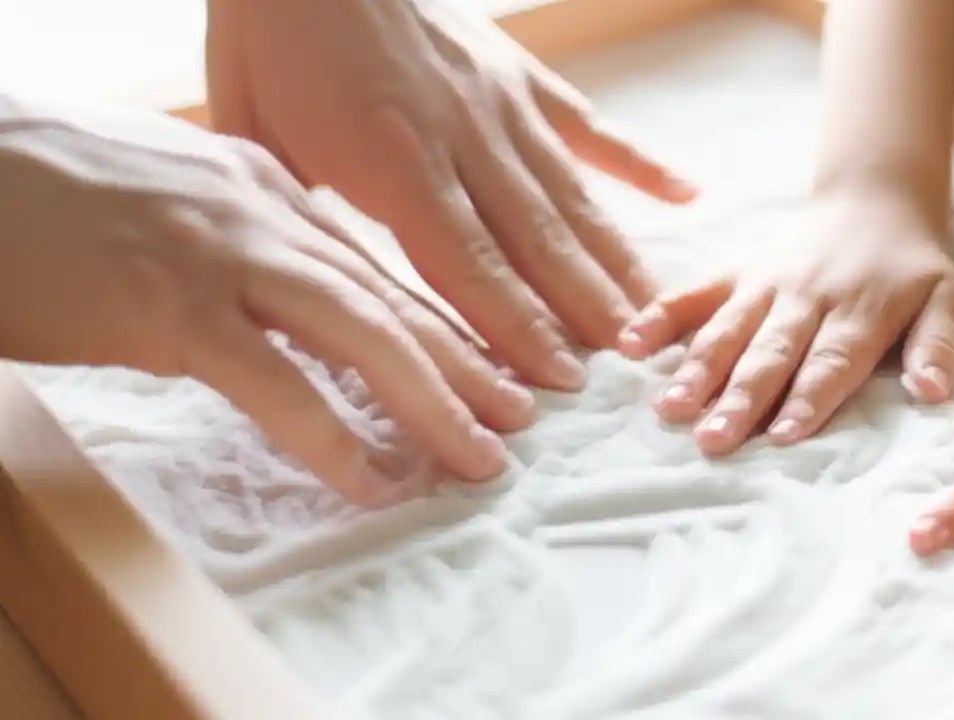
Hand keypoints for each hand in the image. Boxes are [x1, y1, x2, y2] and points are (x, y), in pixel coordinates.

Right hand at [0, 98, 534, 505]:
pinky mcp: (167, 307)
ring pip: (359, 331)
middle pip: (388, 295)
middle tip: (520, 414)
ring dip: (431, 398)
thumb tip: (281, 297)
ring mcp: (219, 255)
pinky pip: (272, 381)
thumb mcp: (168, 195)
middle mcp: (260, 210)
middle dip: (464, 361)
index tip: (489, 362)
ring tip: (479, 454)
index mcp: (262, 182)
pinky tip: (372, 478)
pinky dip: (330, 435)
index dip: (440, 318)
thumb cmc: (45, 190)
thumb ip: (236, 237)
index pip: (374, 262)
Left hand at [207, 0, 695, 390]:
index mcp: (393, 163)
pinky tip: (687, 195)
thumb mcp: (260, 143)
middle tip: (626, 365)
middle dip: (583, 312)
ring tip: (654, 313)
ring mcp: (503, 105)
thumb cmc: (268, 44)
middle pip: (537, 242)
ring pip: (572, 199)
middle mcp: (464, 139)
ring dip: (614, 262)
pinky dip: (641, 163)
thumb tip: (324, 295)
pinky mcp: (521, 74)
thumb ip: (306, 220)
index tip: (561, 379)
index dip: (519, 328)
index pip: (469, 266)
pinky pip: (591, 128)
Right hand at [617, 189, 953, 455]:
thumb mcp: (946, 299)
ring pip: (728, 330)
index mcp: (860, 309)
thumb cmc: (909, 268)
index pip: (832, 360)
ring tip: (669, 408)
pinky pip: (694, 294)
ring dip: (697, 370)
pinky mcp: (736, 273)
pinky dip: (661, 317)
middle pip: (771, 353)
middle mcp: (807, 297)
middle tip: (713, 440)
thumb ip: (938, 345)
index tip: (783, 435)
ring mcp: (765, 284)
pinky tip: (630, 344)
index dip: (808, 398)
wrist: (872, 200)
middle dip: (741, 398)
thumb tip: (935, 392)